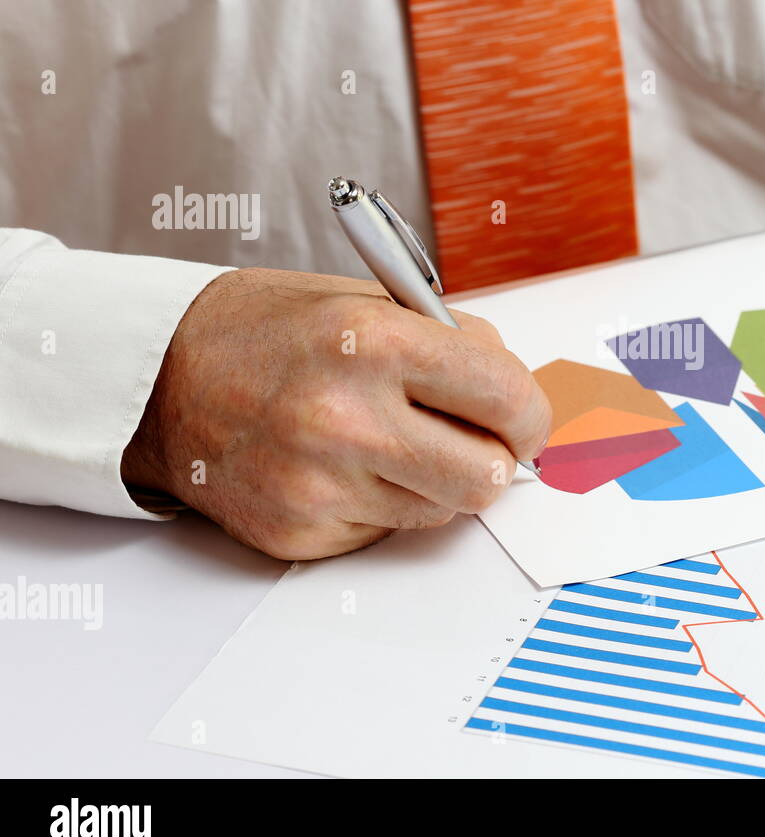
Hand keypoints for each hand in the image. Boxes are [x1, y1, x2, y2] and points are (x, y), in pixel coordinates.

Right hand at [121, 267, 550, 559]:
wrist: (161, 375)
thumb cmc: (270, 331)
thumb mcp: (369, 303)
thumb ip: (454, 344)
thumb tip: (521, 396)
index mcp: (374, 342)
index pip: (508, 399)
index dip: (532, 415)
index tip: (525, 420)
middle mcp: (347, 418)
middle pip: (488, 477)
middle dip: (495, 459)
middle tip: (477, 440)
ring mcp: (319, 484)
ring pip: (443, 511)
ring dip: (436, 482)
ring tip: (391, 442)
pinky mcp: (300, 533)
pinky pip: (387, 532)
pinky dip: (383, 505)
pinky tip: (344, 468)